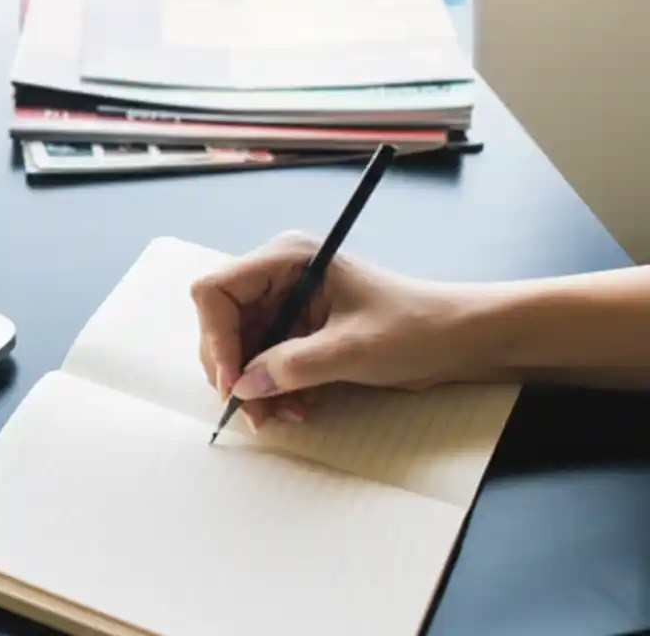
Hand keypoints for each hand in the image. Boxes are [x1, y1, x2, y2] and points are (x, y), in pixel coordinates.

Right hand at [191, 232, 481, 429]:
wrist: (458, 339)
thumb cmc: (416, 327)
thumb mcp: (352, 349)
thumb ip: (292, 366)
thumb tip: (242, 387)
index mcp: (287, 259)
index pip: (217, 291)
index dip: (215, 337)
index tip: (233, 382)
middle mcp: (278, 276)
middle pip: (222, 324)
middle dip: (235, 371)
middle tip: (254, 412)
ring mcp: (285, 303)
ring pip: (240, 349)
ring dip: (255, 388)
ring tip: (282, 414)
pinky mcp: (296, 329)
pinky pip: (263, 361)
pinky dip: (272, 389)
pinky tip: (297, 406)